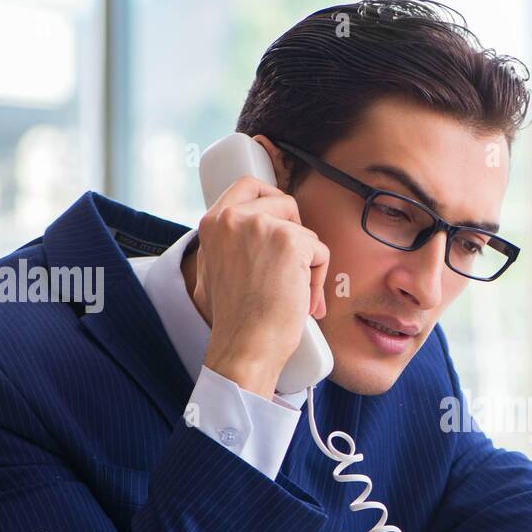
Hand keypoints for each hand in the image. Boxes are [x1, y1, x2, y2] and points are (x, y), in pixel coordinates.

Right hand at [195, 175, 328, 397]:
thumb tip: (245, 237)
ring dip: (307, 263)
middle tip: (293, 264)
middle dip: (296, 231)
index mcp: (213, 222)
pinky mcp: (290, 241)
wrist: (245, 345)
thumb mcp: (211, 272)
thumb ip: (226, 246)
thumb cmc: (233, 320)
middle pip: (284, 202)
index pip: (249, 185)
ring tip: (292, 293)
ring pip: (304, 231)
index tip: (283, 217)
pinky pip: (320, 251)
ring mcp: (262, 226)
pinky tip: (302, 300)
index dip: (272, 197)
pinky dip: (318, 278)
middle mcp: (234, 217)